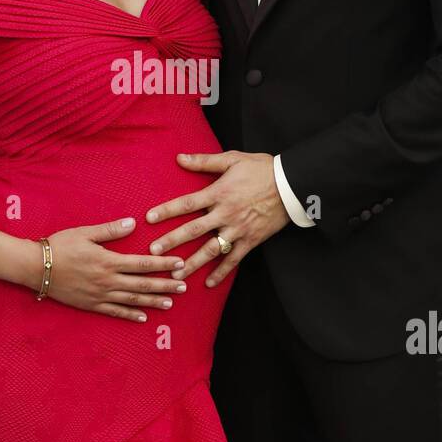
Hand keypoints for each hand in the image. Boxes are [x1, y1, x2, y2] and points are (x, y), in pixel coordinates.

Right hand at [42, 217, 185, 320]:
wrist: (35, 267)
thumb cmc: (59, 245)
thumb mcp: (85, 232)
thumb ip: (111, 230)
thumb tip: (134, 223)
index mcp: (109, 261)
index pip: (143, 264)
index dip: (163, 264)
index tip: (179, 264)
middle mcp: (108, 281)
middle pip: (143, 284)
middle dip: (165, 285)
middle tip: (184, 286)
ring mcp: (100, 295)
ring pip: (132, 300)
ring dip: (153, 301)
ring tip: (170, 302)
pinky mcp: (90, 304)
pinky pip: (114, 312)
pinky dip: (130, 315)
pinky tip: (143, 317)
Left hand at [145, 151, 289, 284]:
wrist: (292, 185)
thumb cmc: (262, 169)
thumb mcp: (233, 159)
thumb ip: (205, 161)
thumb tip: (180, 158)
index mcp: (219, 193)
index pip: (187, 203)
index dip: (167, 210)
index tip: (149, 218)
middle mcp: (226, 213)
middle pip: (194, 230)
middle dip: (172, 242)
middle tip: (153, 252)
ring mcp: (238, 229)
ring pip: (212, 249)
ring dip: (193, 263)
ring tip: (175, 275)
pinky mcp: (251, 240)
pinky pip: (234, 259)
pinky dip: (222, 272)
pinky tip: (209, 283)